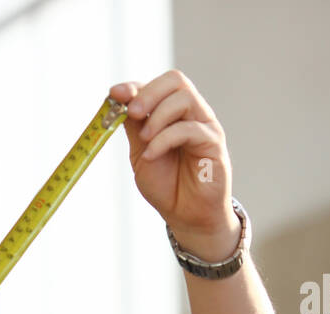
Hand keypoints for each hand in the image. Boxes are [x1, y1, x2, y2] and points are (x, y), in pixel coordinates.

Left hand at [110, 71, 239, 261]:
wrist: (185, 215)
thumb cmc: (166, 185)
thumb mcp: (140, 152)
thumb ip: (133, 126)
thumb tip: (118, 99)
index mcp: (174, 113)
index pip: (159, 85)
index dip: (136, 86)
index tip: (115, 94)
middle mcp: (193, 114)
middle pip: (176, 81)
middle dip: (149, 93)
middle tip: (131, 112)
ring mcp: (205, 126)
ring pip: (185, 99)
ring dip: (157, 116)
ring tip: (144, 140)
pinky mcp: (214, 144)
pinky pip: (190, 129)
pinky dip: (164, 140)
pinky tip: (151, 156)